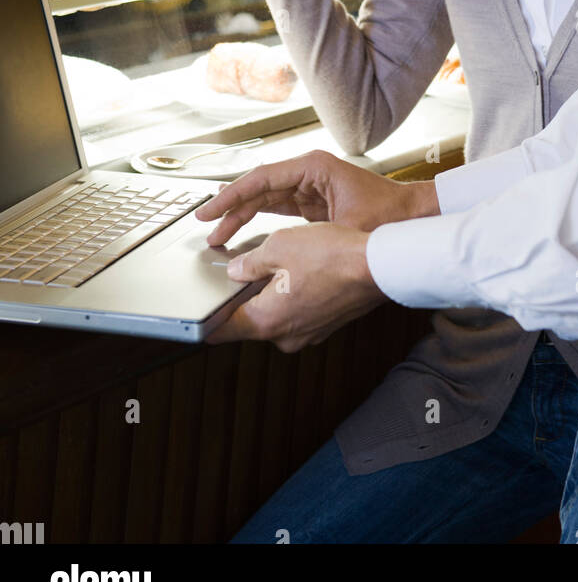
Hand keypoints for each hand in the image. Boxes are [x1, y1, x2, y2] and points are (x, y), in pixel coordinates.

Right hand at [196, 149, 438, 242]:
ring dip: (243, 217)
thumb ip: (303, 240)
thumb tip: (264, 257)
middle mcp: (309, 174)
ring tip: (219, 236)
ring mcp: (311, 187)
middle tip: (206, 227)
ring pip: (266, 200)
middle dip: (231, 209)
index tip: (209, 210)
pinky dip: (260, 222)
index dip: (231, 196)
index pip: (261, 179)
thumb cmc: (389, 217)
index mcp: (313, 168)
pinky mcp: (315, 203)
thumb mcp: (344, 228)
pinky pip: (279, 210)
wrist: (415, 220)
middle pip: (259, 189)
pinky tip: (243, 235)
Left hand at [209, 221, 384, 349]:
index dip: (204, 319)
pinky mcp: (326, 324)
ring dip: (271, 293)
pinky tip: (300, 269)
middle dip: (243, 296)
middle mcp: (286, 336)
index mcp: (266, 321)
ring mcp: (309, 333)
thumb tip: (236, 269)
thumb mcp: (279, 245)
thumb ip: (250, 262)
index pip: (220, 331)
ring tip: (276, 263)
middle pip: (249, 320)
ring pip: (277, 314)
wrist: (379, 266)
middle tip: (239, 269)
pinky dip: (293, 294)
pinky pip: (299, 311)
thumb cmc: (332, 256)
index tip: (194, 312)